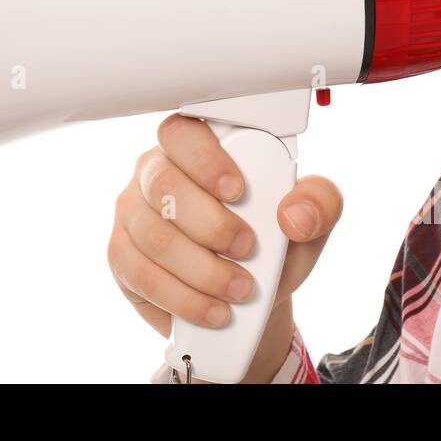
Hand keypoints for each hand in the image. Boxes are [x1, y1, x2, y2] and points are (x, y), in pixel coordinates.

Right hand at [107, 113, 342, 381]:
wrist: (248, 299)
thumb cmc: (272, 244)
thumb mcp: (309, 222)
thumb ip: (319, 203)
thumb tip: (294, 213)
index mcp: (197, 148)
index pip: (183, 132)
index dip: (205, 158)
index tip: (238, 190)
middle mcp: (156, 173)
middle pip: (163, 184)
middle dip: (210, 223)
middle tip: (247, 249)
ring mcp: (133, 213)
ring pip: (153, 235)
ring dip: (202, 270)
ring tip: (240, 288)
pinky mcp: (122, 256)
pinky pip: (143, 275)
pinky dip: (184, 298)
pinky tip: (214, 309)